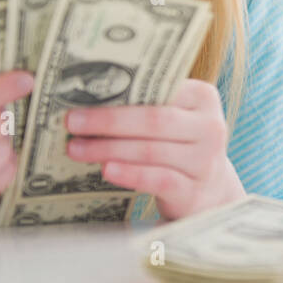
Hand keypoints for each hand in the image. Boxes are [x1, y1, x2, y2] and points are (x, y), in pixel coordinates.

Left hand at [64, 79, 242, 219]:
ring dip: (108, 148)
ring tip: (77, 149)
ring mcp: (205, 162)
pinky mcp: (195, 192)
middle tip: (72, 122)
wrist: (211, 192)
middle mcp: (211, 127)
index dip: (119, 93)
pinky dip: (130, 174)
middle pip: (154, 120)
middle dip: (108, 121)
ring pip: (151, 151)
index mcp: (203, 98)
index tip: (82, 96)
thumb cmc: (180, 147)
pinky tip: (106, 170)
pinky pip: (158, 179)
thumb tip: (89, 97)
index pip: (160, 90)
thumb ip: (148, 105)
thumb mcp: (175, 120)